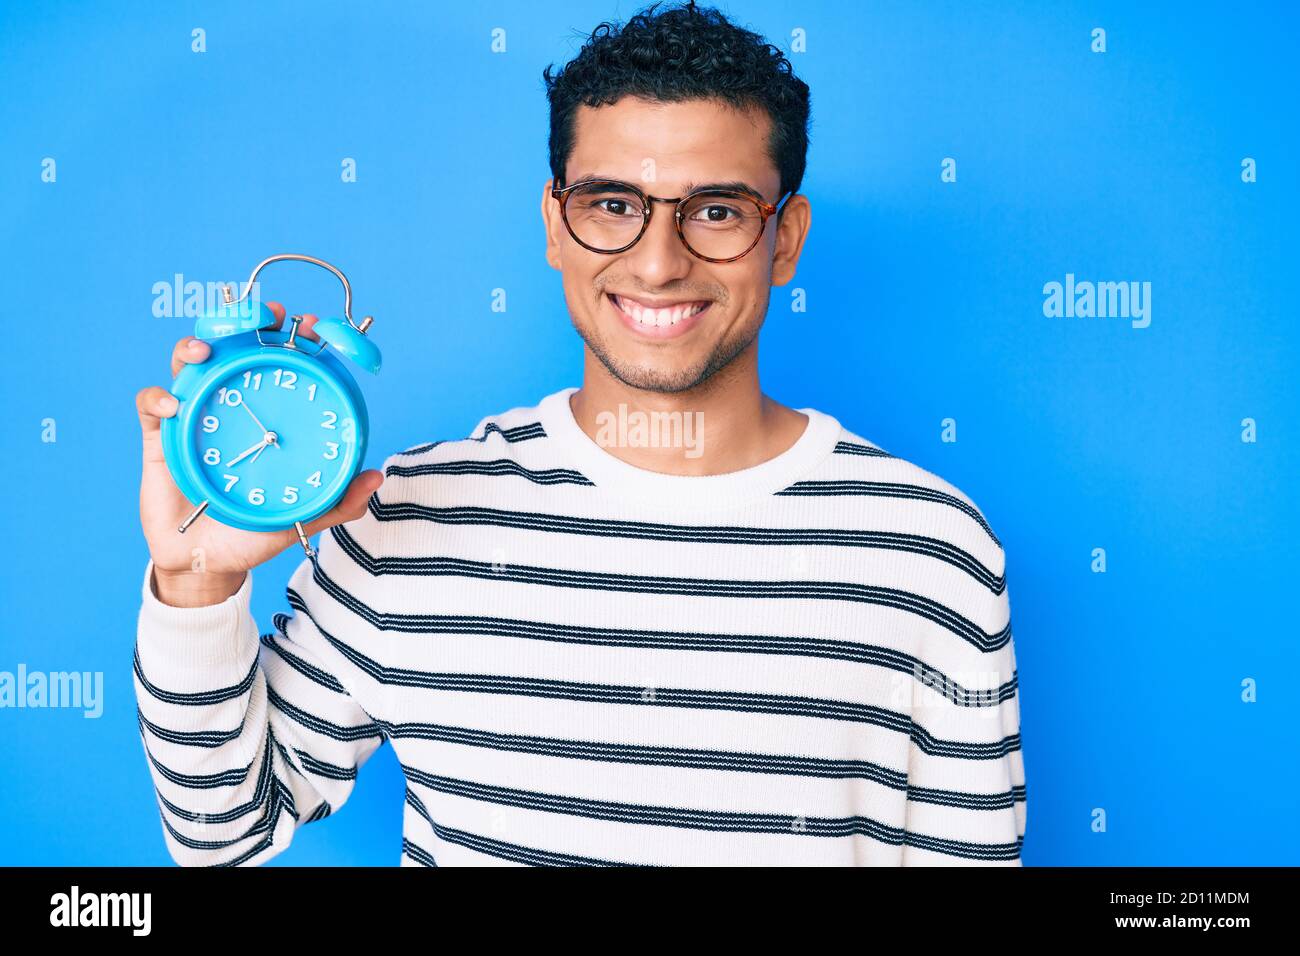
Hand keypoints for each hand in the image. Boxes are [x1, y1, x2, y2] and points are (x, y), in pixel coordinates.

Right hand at [136, 305, 383, 607]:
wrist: (208, 563)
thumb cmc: (253, 531)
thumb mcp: (301, 514)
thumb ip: (338, 500)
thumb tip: (375, 478)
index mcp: (265, 417)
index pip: (278, 365)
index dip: (294, 339)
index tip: (314, 327)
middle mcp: (228, 407)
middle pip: (232, 349)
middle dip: (244, 322)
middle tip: (263, 315)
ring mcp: (191, 418)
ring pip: (186, 365)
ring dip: (192, 346)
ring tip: (202, 349)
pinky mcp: (158, 437)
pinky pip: (150, 405)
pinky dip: (157, 399)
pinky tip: (171, 408)